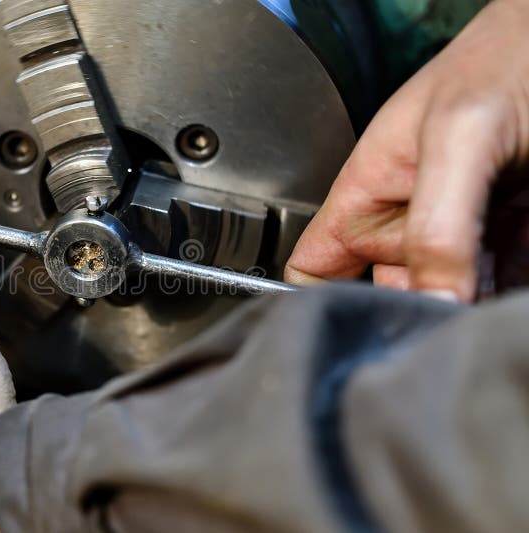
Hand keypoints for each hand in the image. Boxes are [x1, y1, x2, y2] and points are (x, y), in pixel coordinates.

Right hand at [285, 0, 528, 300]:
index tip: (352, 340)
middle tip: (442, 327)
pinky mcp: (509, 242)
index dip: (316, 308)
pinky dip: (502, 303)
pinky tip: (506, 299)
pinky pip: (499, 288)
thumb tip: (434, 300)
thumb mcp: (461, 136)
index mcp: (364, 197)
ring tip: (478, 311)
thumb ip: (439, 221)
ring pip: (448, 302)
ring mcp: (460, 236)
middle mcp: (406, 223)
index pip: (312, 272)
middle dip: (412, 319)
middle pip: (390, 300)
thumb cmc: (506, 56)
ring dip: (462, 314)